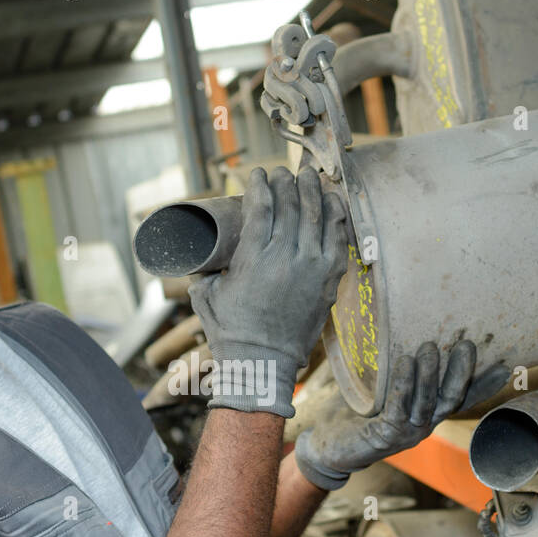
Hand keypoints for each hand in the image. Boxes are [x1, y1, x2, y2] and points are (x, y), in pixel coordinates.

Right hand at [188, 166, 347, 417]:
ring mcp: (312, 268)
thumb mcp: (206, 295)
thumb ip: (203, 270)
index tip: (258, 173)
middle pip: (290, 204)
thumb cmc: (231, 332)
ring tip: (308, 177)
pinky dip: (335, 215)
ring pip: (316, 215)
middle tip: (282, 172)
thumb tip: (199, 253)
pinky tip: (332, 201)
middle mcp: (286, 258)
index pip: (261, 206)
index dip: (260, 184)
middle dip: (285, 182)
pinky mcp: (329, 280)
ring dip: (312, 190)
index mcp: (254, 258)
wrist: (263, 363)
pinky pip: (338, 238)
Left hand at [295, 340, 486, 489]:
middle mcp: (422, 427)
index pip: (461, 400)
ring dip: (430, 374)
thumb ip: (394, 369)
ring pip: (427, 403)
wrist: (326, 447)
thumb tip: (396, 327)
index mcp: (425, 416)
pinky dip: (403, 385)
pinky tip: (404, 362)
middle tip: (468, 344)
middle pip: (450, 399)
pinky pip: (398, 408)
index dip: (483, 385)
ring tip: (431, 347)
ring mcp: (406, 434)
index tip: (505, 364)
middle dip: (462, 372)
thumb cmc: (352, 415)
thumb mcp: (378, 390)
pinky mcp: (385, 437)